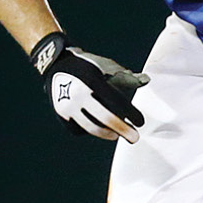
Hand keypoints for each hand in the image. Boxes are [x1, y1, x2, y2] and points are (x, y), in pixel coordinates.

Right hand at [30, 32, 148, 142]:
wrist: (55, 64)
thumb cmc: (87, 65)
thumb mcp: (105, 65)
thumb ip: (125, 75)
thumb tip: (146, 80)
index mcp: (92, 80)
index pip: (117, 101)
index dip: (131, 113)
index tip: (141, 122)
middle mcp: (78, 93)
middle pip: (105, 118)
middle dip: (123, 130)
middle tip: (135, 138)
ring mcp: (67, 105)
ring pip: (91, 128)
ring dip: (107, 134)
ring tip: (116, 135)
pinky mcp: (60, 114)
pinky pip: (78, 129)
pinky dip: (89, 131)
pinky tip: (98, 128)